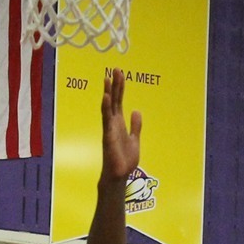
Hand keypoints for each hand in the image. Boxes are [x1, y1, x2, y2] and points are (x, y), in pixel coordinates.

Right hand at [99, 69, 140, 184]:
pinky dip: (106, 108)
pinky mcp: (108, 136)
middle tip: (115, 69)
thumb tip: (137, 111)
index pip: (119, 101)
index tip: (119, 73)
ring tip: (108, 78)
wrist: (119, 175)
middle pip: (113, 100)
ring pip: (108, 107)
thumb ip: (135, 125)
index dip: (119, 87)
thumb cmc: (124, 159)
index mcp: (119, 123)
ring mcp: (109, 128)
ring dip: (108, 92)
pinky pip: (106, 119)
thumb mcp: (135, 139)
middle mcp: (112, 123)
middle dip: (115, 85)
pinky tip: (106, 97)